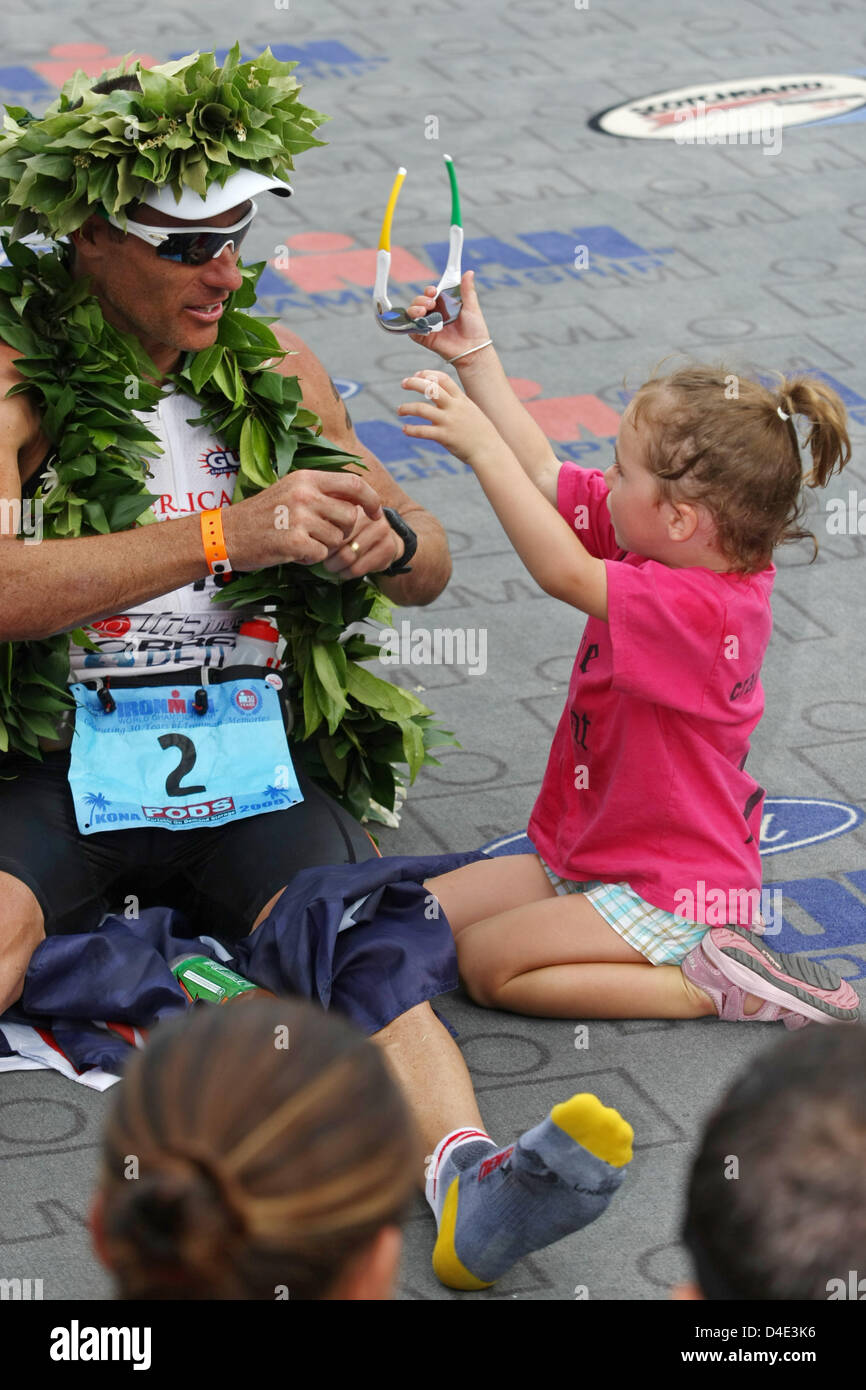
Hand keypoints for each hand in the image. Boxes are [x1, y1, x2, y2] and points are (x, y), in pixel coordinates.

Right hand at [222, 469, 383, 569]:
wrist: (226, 534)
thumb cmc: (261, 515)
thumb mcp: (290, 490)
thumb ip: (321, 492)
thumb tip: (358, 500)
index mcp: (306, 478)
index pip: (354, 484)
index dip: (371, 500)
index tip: (376, 513)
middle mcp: (305, 494)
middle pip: (350, 517)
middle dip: (342, 532)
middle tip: (320, 535)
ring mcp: (300, 518)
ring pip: (337, 539)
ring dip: (324, 547)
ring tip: (301, 541)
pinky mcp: (294, 542)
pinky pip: (321, 556)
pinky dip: (310, 559)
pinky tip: (293, 551)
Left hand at [321, 505, 402, 577]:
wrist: (385, 540)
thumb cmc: (354, 531)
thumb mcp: (339, 518)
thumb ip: (323, 519)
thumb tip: (305, 535)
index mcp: (353, 503)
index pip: (329, 523)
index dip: (320, 537)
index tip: (316, 543)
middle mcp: (369, 514)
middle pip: (337, 540)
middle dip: (326, 553)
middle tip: (322, 557)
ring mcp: (381, 530)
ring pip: (347, 556)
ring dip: (335, 566)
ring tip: (331, 565)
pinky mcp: (387, 548)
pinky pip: (358, 568)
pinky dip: (346, 573)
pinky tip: (344, 570)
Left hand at [398, 370, 501, 467]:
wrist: (490, 451)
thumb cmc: (482, 433)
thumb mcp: (473, 412)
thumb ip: (459, 404)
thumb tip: (446, 399)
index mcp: (461, 400)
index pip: (443, 378)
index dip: (428, 374)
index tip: (418, 374)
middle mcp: (454, 408)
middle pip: (430, 388)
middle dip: (414, 382)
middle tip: (403, 382)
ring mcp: (449, 422)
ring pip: (421, 409)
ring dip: (407, 408)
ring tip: (400, 410)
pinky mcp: (444, 437)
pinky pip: (422, 431)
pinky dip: (411, 429)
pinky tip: (405, 429)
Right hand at [406, 270, 490, 362]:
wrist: (473, 349)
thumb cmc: (474, 329)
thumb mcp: (471, 306)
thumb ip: (467, 290)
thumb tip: (469, 273)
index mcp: (443, 305)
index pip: (430, 294)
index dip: (429, 290)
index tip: (433, 290)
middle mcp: (434, 314)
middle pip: (419, 302)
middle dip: (421, 299)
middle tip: (431, 303)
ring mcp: (428, 326)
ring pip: (412, 314)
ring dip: (414, 309)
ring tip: (423, 311)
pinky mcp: (424, 338)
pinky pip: (412, 330)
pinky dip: (412, 325)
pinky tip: (420, 323)